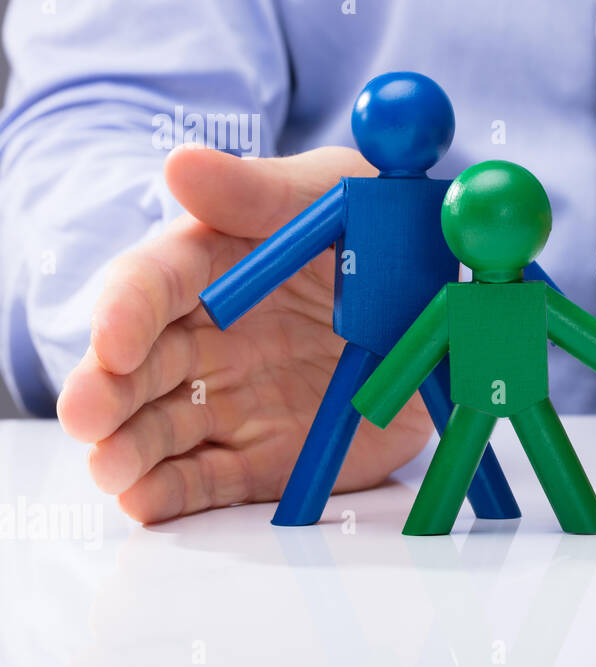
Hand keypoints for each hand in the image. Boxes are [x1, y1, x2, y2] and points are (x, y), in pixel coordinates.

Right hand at [57, 145, 437, 522]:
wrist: (437, 300)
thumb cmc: (371, 230)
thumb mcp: (327, 196)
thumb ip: (258, 191)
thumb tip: (182, 165)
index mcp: (208, 265)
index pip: (151, 286)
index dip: (125, 312)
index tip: (113, 339)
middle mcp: (207, 338)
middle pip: (140, 367)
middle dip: (105, 392)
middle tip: (88, 416)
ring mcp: (232, 400)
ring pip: (161, 430)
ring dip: (129, 451)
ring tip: (113, 469)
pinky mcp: (263, 454)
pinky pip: (212, 480)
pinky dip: (177, 494)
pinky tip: (148, 502)